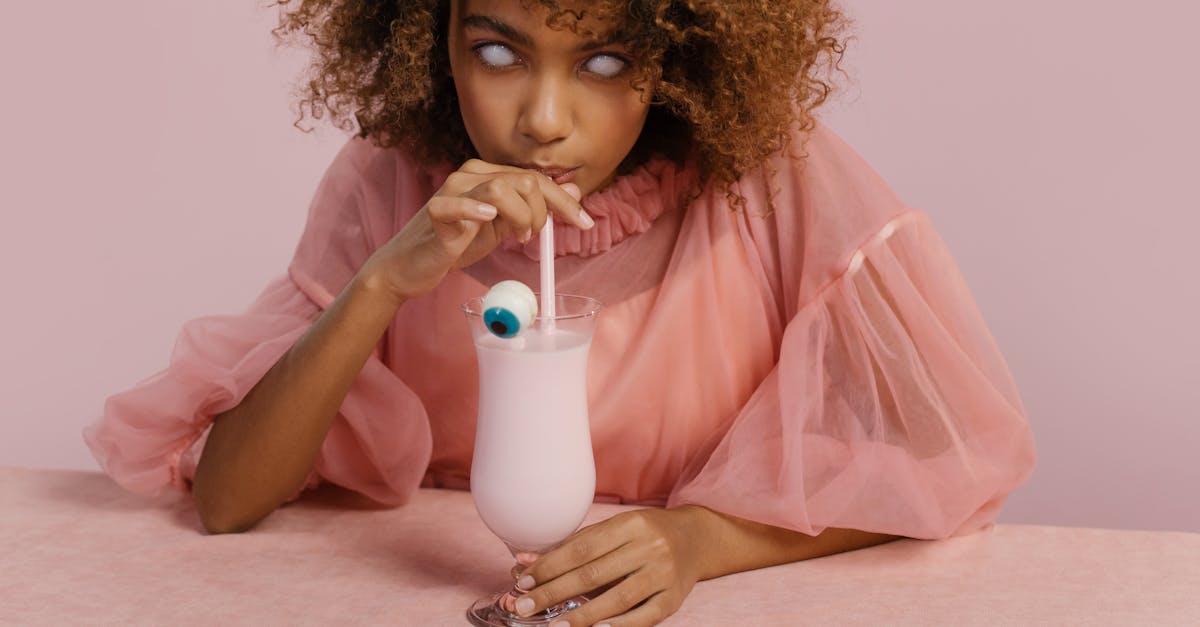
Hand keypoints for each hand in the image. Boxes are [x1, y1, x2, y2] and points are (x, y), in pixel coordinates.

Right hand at [359, 159, 593, 303]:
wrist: (411, 266)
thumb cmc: (455, 243)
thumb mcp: (503, 226)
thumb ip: (533, 208)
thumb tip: (573, 192)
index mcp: (488, 175)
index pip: (535, 178)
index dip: (564, 200)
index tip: (585, 223)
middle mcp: (471, 175)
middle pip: (525, 180)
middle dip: (544, 211)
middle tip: (534, 236)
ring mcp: (452, 191)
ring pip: (502, 188)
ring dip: (522, 216)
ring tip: (517, 237)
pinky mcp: (436, 212)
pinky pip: (456, 204)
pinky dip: (475, 210)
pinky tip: (487, 220)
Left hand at [511, 507, 707, 625]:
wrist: (695, 539)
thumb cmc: (645, 534)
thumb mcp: (613, 530)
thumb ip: (572, 546)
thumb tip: (524, 563)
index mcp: (630, 524)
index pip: (581, 548)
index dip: (549, 566)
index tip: (523, 581)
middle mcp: (649, 546)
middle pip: (594, 573)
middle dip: (554, 592)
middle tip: (525, 606)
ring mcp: (663, 574)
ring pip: (617, 597)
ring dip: (581, 615)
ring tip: (554, 626)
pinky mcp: (674, 598)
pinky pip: (645, 616)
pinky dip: (620, 626)